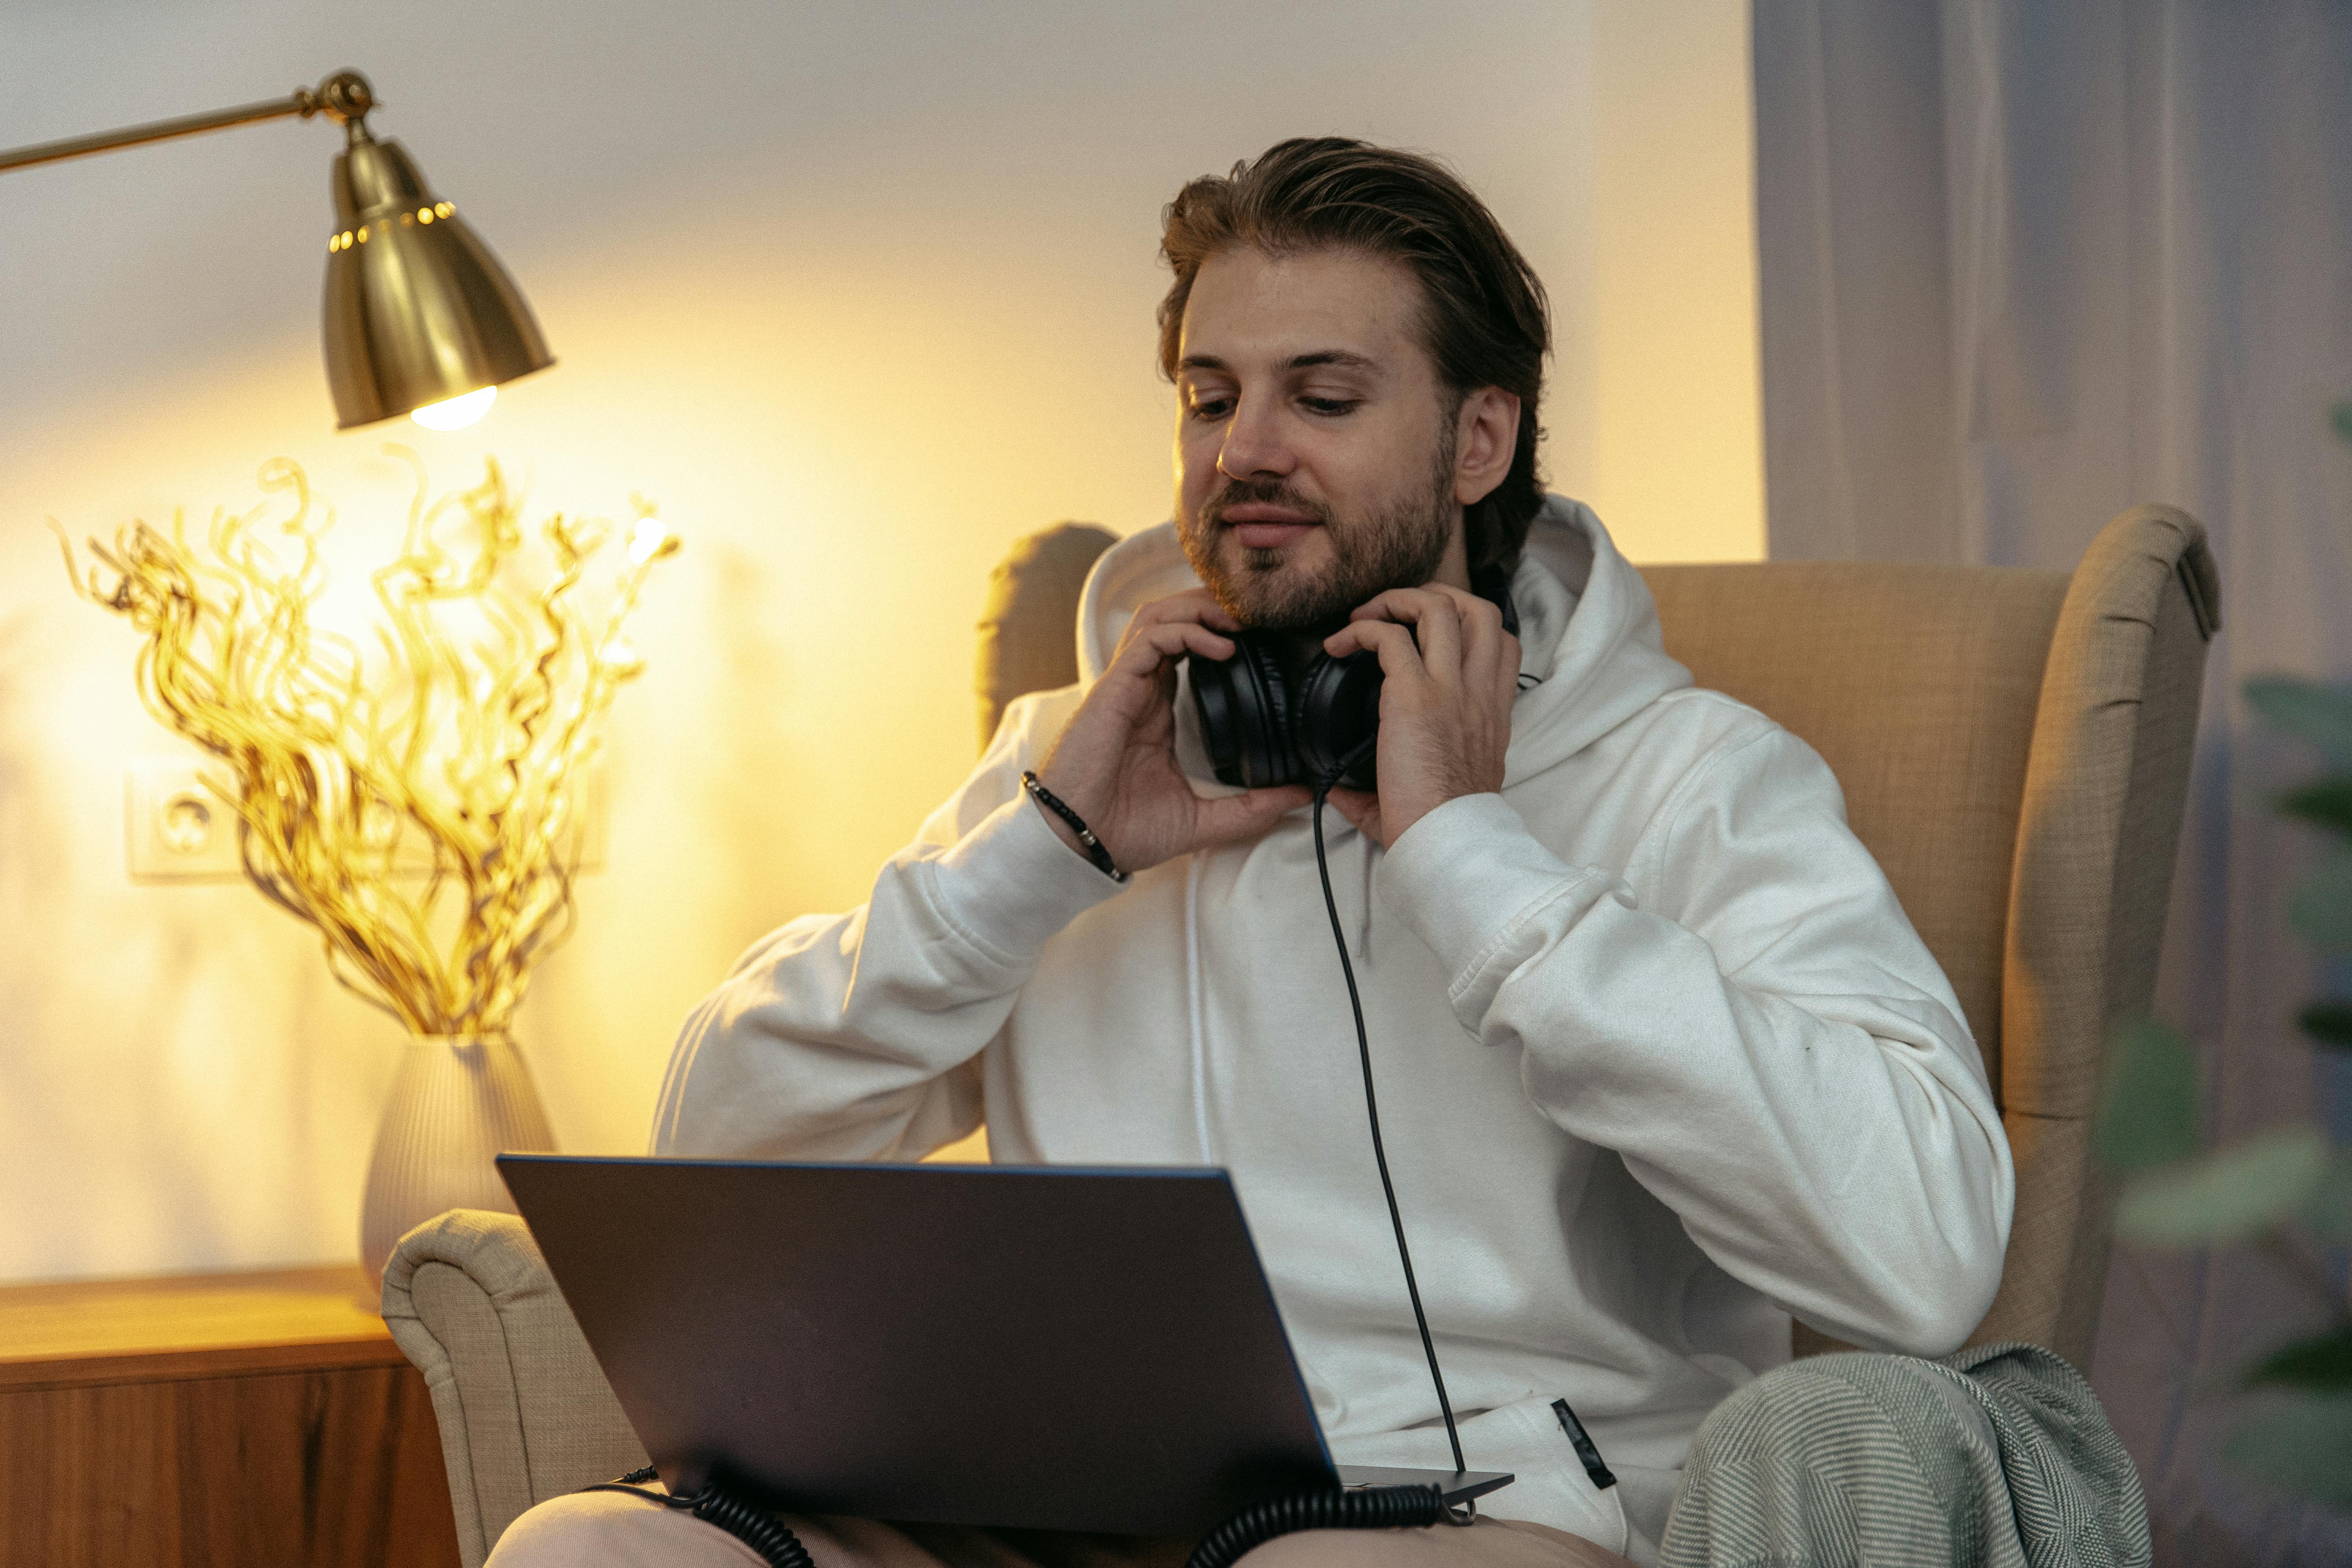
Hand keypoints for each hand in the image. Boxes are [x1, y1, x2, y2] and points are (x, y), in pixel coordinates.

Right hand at [1033, 589, 1311, 873]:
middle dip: (1212, 606)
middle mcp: (1141, 691)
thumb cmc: (1124, 832)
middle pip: (1171, 620)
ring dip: (1199, 609)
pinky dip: (1186, 632)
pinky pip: (1149, 639)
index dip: (1220, 633)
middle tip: (1256, 615)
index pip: (1185, 649)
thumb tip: (1303, 797)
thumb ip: (1251, 807)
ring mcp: (1126, 687)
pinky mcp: (1114, 689)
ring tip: (1239, 621)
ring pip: (1157, 617)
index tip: (1262, 639)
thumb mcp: (1203, 819)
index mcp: (1156, 712)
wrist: (1080, 844)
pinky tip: (1221, 647)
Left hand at [1319, 584, 1518, 846]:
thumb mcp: (1431, 800)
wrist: (1445, 841)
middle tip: (1396, 611)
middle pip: (1477, 609)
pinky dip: (1359, 630)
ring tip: (1364, 616)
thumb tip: (1341, 794)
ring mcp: (1450, 690)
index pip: (1502, 644)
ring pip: (1440, 608)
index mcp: (1490, 715)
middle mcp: (1477, 694)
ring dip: (1398, 600)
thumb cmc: (1440, 827)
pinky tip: (1337, 645)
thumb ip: (1392, 786)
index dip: (1470, 623)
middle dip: (1435, 595)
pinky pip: (1388, 637)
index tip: (1431, 633)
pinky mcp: (1414, 696)